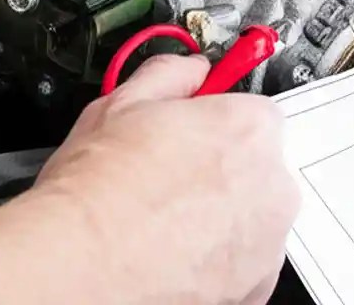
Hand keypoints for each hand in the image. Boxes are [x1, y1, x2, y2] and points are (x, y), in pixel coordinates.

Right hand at [35, 55, 299, 304]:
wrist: (81, 264)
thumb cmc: (97, 191)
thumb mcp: (121, 102)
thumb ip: (171, 75)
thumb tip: (188, 70)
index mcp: (250, 128)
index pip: (251, 113)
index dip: (214, 123)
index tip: (192, 133)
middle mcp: (273, 185)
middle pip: (256, 167)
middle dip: (220, 171)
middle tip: (168, 179)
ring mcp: (268, 243)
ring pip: (252, 218)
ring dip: (220, 217)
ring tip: (163, 222)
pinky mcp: (255, 289)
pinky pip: (244, 263)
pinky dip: (217, 260)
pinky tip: (172, 254)